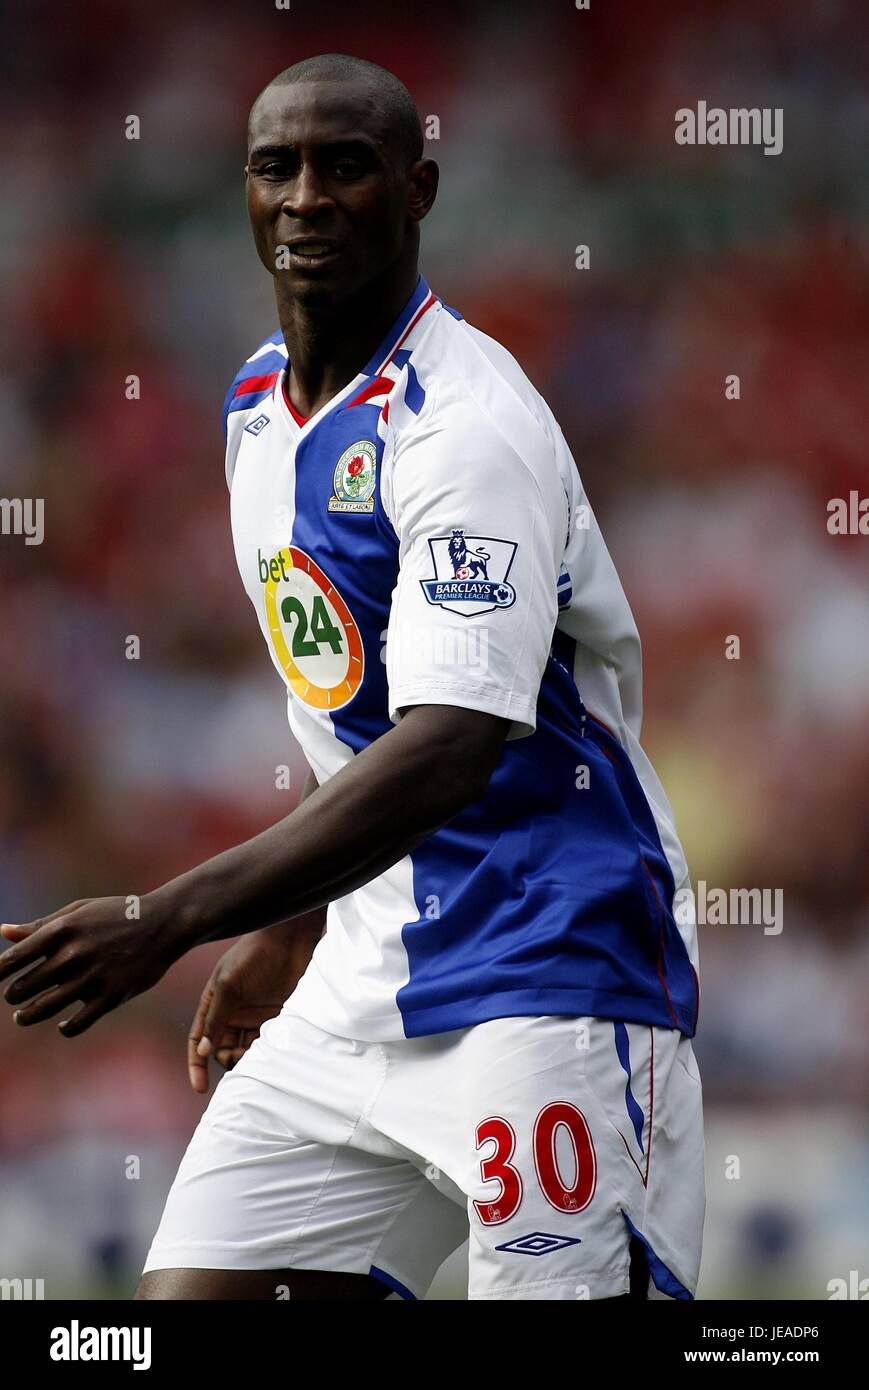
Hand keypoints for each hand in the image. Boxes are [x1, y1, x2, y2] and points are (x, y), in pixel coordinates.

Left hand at [0, 894, 179, 1035]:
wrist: (163, 924)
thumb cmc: (116, 915)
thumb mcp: (78, 912)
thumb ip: (40, 926)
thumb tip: (3, 932)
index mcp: (61, 930)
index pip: (12, 959)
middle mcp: (72, 954)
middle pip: (24, 987)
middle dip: (13, 994)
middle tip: (14, 996)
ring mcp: (91, 978)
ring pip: (43, 1009)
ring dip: (27, 1015)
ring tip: (23, 1016)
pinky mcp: (110, 997)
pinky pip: (75, 1024)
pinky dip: (64, 1028)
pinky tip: (62, 1024)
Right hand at [187, 925, 319, 1093]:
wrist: (290, 939)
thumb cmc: (253, 955)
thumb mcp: (229, 985)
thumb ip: (216, 1018)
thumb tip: (203, 1051)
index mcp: (214, 1004)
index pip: (199, 1039)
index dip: (196, 1064)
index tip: (200, 1087)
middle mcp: (232, 1013)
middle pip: (221, 1049)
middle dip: (227, 1060)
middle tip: (240, 1057)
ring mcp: (255, 1016)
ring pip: (244, 1050)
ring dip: (247, 1058)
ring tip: (257, 1052)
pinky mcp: (276, 1017)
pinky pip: (267, 1043)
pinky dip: (266, 1051)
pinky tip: (272, 1048)